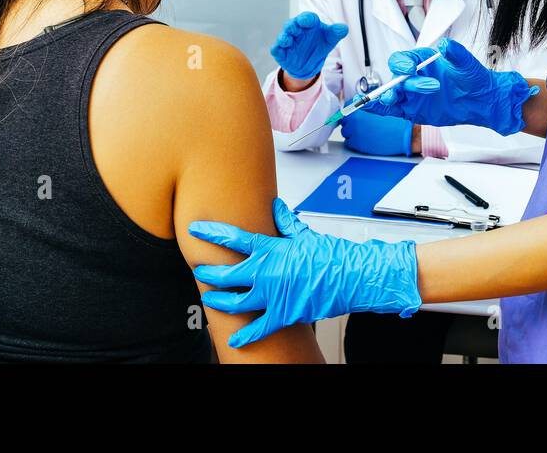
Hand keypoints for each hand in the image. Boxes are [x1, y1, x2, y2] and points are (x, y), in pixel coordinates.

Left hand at [190, 199, 420, 347]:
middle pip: (228, 273)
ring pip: (236, 301)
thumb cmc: (330, 255)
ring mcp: (273, 295)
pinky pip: (259, 328)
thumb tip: (275, 207)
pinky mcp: (283, 314)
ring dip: (219, 301)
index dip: (212, 233)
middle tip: (199, 269)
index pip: (234, 238)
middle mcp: (267, 272)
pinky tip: (235, 340)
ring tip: (209, 300)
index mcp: (272, 249)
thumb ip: (286, 222)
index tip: (196, 229)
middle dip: (209, 272)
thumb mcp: (305, 235)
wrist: (350, 277)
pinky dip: (245, 336)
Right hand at [270, 12, 347, 81]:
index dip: (306, 18)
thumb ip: (336, 32)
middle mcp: (296, 30)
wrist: (310, 63)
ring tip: (287, 40)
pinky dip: (277, 49)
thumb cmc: (319, 45)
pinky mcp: (281, 52)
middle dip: (292, 26)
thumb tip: (344, 28)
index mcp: (308, 24)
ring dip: (284, 37)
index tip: (306, 21)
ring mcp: (288, 41)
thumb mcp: (330, 39)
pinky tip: (280, 49)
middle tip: (295, 28)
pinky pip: (276, 49)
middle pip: (291, 24)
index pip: (307, 18)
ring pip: (283, 36)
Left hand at [340, 109, 414, 155]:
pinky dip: (354, 141)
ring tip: (363, 131)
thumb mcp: (378, 109)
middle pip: (344, 123)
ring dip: (351, 132)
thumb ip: (363, 107)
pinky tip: (364, 138)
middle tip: (359, 123)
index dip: (349, 112)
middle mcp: (353, 126)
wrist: (401, 136)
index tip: (352, 114)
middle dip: (350, 122)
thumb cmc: (393, 123)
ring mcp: (355, 137)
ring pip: (346, 133)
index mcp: (357, 114)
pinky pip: (350, 143)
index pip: (345, 111)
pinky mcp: (358, 147)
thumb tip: (354, 105)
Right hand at [363, 37, 538, 133]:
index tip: (411, 67)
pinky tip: (370, 108)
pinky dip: (380, 109)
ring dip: (389, 96)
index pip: (403, 59)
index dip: (403, 63)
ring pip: (393, 94)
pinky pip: (393, 110)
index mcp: (421, 61)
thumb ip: (456, 53)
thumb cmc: (472, 78)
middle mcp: (413, 76)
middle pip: (396, 77)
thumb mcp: (467, 64)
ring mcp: (411, 94)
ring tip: (393, 99)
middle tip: (426, 88)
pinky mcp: (411, 110)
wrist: (480, 100)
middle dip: (401, 83)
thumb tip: (445, 45)